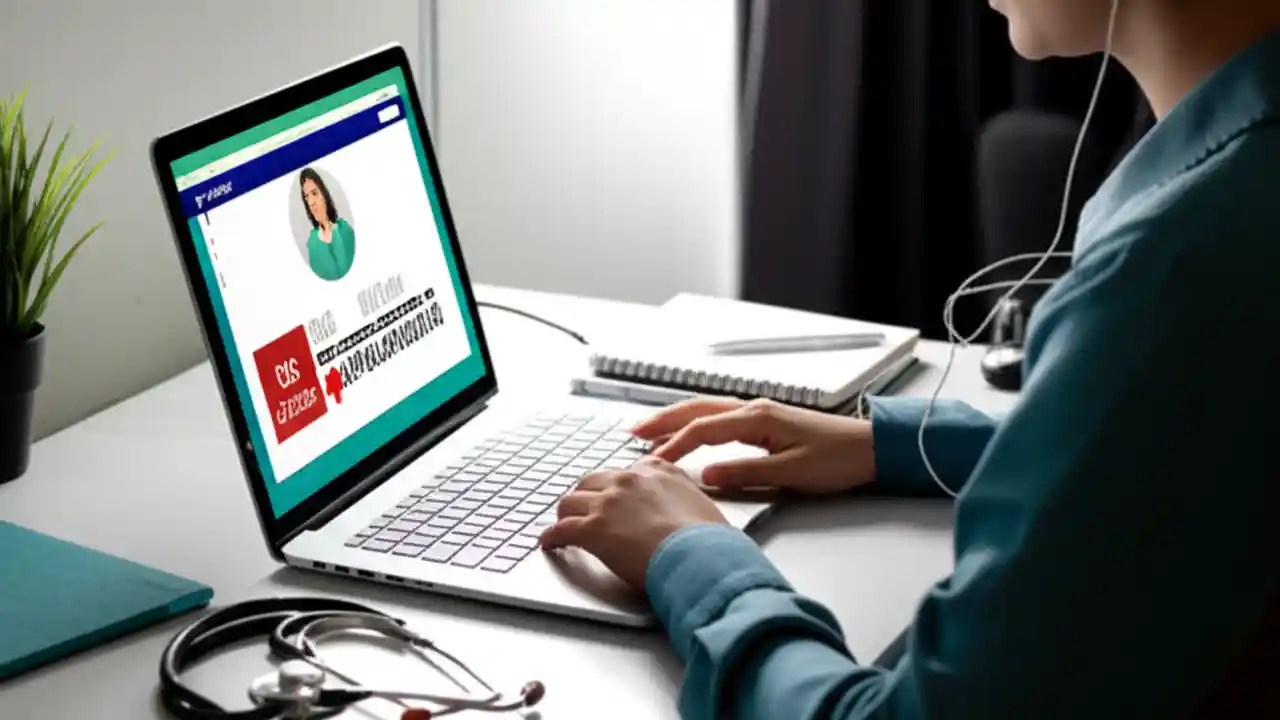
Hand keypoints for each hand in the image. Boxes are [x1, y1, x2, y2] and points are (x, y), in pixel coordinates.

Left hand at [540, 456, 727, 589]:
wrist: (701, 556)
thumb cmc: (708, 540)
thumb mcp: (701, 503)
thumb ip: (682, 498)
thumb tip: (681, 512)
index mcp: (656, 470)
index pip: (624, 472)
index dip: (614, 487)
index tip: (612, 496)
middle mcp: (628, 479)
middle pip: (591, 482)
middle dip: (584, 497)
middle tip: (583, 510)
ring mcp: (607, 502)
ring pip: (570, 501)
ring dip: (566, 514)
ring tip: (563, 525)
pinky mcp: (592, 529)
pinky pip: (561, 530)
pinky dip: (552, 537)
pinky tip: (550, 543)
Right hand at [632, 397, 876, 493]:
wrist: (872, 448)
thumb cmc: (839, 459)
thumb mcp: (791, 473)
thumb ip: (746, 473)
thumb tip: (707, 476)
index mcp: (758, 419)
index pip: (703, 430)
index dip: (674, 446)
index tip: (652, 462)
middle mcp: (755, 409)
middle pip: (697, 410)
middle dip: (663, 421)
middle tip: (633, 433)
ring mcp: (761, 412)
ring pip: (707, 410)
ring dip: (677, 418)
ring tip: (651, 430)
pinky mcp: (767, 420)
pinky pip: (720, 416)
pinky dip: (697, 421)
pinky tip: (690, 431)